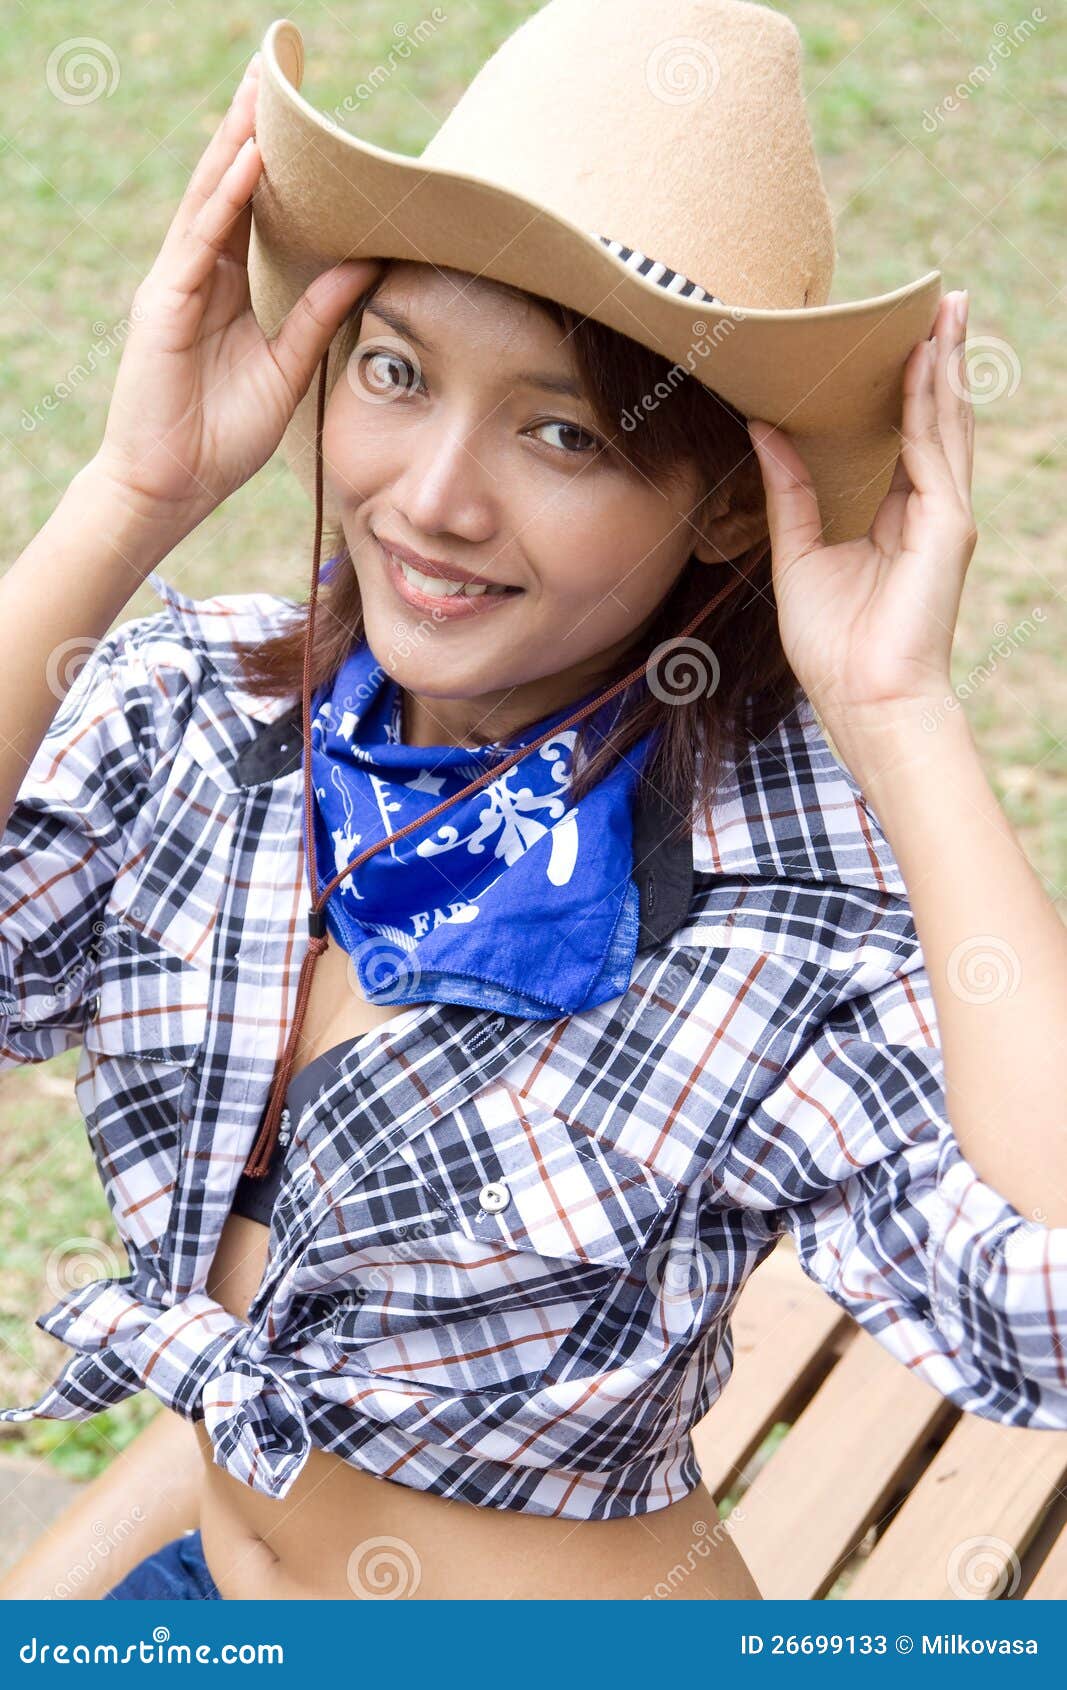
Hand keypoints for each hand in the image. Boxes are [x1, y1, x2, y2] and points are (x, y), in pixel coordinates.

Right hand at [92, 51, 381, 536]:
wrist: (173, 486)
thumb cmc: (222, 437)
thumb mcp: (288, 368)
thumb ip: (319, 314)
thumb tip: (367, 263)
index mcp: (228, 288)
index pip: (253, 210)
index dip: (274, 163)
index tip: (302, 117)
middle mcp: (199, 275)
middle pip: (227, 189)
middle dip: (250, 132)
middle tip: (275, 73)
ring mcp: (177, 284)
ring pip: (210, 200)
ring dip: (237, 145)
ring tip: (263, 95)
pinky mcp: (163, 304)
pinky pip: (198, 241)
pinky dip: (224, 200)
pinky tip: (249, 165)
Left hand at [747, 289, 975, 730]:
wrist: (865, 700)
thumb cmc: (833, 647)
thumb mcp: (797, 555)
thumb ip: (788, 491)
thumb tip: (763, 429)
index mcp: (894, 518)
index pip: (902, 438)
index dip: (902, 389)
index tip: (894, 341)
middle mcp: (926, 509)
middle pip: (933, 418)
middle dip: (936, 360)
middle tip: (935, 303)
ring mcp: (943, 514)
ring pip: (944, 422)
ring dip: (943, 364)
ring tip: (942, 311)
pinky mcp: (947, 523)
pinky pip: (931, 446)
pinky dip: (927, 400)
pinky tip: (922, 359)